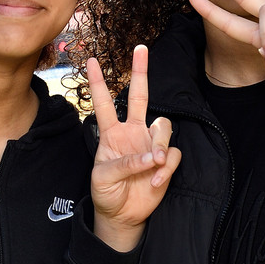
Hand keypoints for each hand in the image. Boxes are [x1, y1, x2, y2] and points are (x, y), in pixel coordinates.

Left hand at [88, 46, 181, 251]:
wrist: (122, 215)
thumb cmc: (107, 193)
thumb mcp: (103, 178)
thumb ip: (125, 163)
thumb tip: (151, 156)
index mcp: (111, 133)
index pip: (103, 102)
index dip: (98, 82)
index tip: (91, 60)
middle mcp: (132, 132)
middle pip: (140, 95)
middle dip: (141, 71)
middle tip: (141, 48)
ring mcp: (150, 144)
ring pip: (163, 126)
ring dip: (160, 143)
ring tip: (153, 164)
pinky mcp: (165, 160)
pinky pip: (173, 154)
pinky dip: (166, 167)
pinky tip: (155, 181)